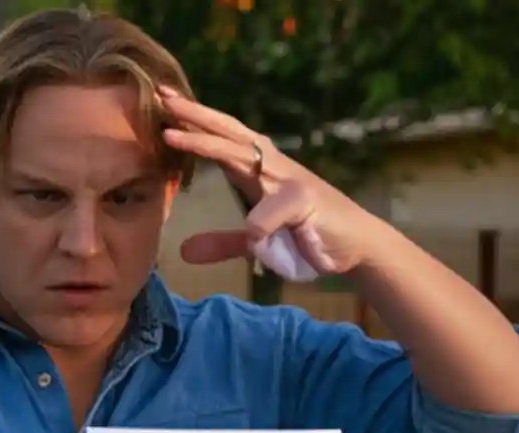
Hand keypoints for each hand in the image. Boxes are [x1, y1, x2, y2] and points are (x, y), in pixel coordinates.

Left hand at [157, 85, 381, 275]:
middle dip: (195, 114)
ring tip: (172, 134)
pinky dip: (261, 221)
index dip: (193, 123)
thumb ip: (223, 243)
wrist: (356, 248)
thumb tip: (183, 251)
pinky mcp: (307, 202)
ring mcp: (291, 181)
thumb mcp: (257, 242)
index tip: (163, 103)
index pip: (221, 139)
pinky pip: (275, 209)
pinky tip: (252, 235)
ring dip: (206, 142)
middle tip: (162, 95)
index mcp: (259, 171)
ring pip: (243, 155)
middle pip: (229, 133)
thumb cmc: (307, 236)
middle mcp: (273, 167)